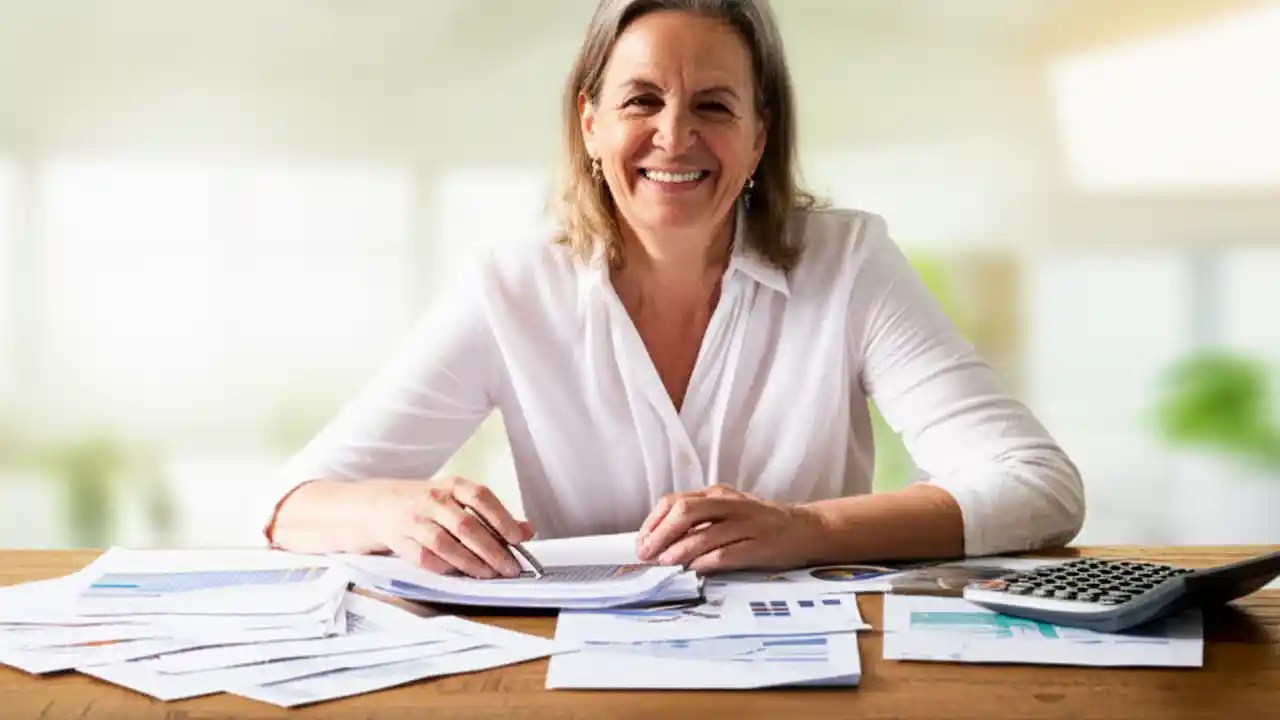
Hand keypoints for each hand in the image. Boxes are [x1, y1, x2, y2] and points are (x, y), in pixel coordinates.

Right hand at [361, 476, 532, 578]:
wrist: (370, 505)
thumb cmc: (421, 505)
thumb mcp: (454, 501)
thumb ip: (490, 515)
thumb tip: (527, 530)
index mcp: (451, 486)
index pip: (481, 497)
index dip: (502, 518)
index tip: (519, 538)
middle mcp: (432, 499)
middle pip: (467, 525)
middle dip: (492, 550)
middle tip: (510, 568)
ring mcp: (413, 520)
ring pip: (446, 543)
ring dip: (471, 563)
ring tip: (489, 575)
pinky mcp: (397, 540)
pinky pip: (424, 558)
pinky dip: (443, 567)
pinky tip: (458, 574)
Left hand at [634, 485, 825, 571]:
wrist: (804, 529)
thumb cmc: (758, 524)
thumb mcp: (726, 513)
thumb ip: (699, 521)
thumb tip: (659, 541)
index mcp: (717, 495)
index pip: (675, 501)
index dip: (653, 522)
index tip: (641, 542)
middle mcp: (729, 505)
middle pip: (686, 511)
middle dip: (661, 533)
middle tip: (646, 553)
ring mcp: (746, 524)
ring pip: (705, 532)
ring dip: (679, 548)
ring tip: (664, 562)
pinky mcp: (759, 545)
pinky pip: (727, 552)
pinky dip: (706, 561)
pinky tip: (694, 569)